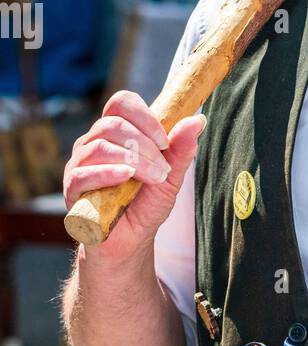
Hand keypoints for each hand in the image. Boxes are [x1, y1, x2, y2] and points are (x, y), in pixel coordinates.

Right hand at [64, 90, 204, 263]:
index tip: (165, 140)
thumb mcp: (170, 176)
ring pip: (99, 146)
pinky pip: (82, 172)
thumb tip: (198, 119)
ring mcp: (79, 164)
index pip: (121, 103)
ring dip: (132, 160)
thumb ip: (181, 150)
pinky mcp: (71, 188)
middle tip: (163, 168)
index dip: (143, 115)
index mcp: (116, 134)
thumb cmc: (147, 204)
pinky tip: (126, 177)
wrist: (130, 241)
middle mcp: (94, 143)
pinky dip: (107, 173)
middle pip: (112, 124)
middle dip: (143, 144)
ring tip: (153, 178)